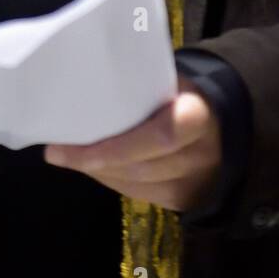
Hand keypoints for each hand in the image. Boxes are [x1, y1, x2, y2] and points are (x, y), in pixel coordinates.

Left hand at [43, 74, 221, 212]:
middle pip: (141, 166)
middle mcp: (201, 153)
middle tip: (57, 152)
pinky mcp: (184, 200)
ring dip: (99, 172)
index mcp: (197, 114)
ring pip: (137, 185)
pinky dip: (112, 180)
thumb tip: (83, 77)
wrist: (221, 121)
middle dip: (96, 161)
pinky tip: (94, 166)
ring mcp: (195, 181)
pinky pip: (140, 195)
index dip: (116, 146)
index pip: (161, 135)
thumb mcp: (166, 77)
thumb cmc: (180, 92)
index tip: (75, 139)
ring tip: (68, 157)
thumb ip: (137, 81)